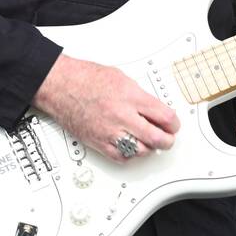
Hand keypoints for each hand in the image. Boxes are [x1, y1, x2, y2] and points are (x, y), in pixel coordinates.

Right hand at [31, 54, 179, 163]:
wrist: (61, 86)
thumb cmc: (86, 79)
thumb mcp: (122, 78)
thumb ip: (140, 96)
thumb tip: (154, 109)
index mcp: (131, 97)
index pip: (165, 117)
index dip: (174, 123)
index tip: (174, 125)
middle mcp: (122, 116)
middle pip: (156, 138)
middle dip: (167, 140)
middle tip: (167, 138)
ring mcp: (110, 131)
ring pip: (140, 151)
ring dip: (149, 148)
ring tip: (149, 142)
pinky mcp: (98, 143)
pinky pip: (121, 157)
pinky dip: (130, 155)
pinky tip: (132, 147)